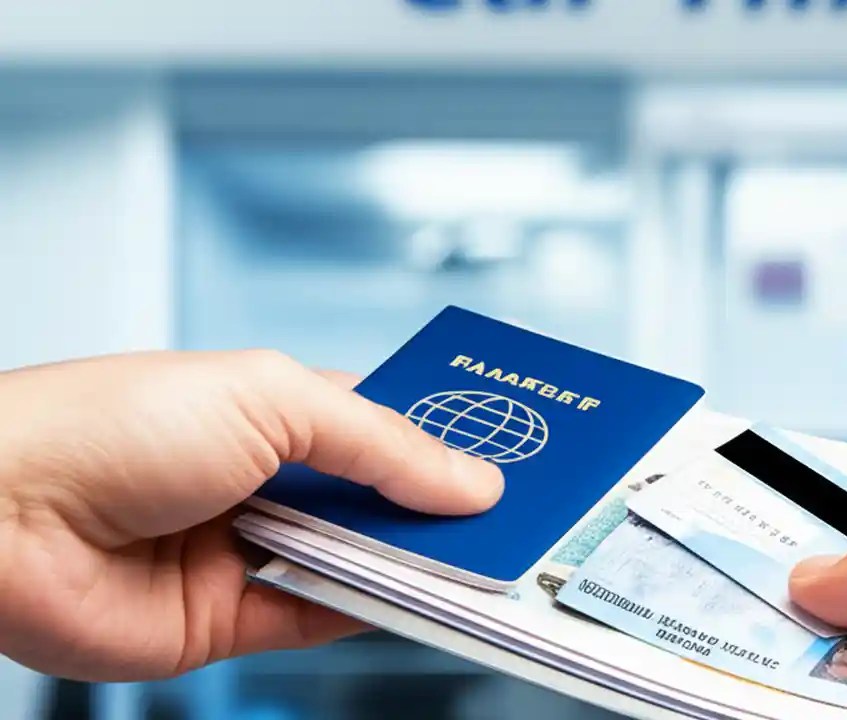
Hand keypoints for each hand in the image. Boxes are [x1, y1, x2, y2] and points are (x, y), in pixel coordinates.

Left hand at [0, 351, 502, 681]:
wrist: (1, 515)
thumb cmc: (113, 423)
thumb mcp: (271, 400)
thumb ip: (381, 445)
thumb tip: (471, 481)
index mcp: (278, 409)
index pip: (385, 424)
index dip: (447, 437)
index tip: (515, 451)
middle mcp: (270, 479)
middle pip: (382, 497)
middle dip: (444, 506)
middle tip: (522, 513)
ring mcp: (255, 549)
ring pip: (363, 560)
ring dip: (419, 561)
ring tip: (492, 558)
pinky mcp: (235, 619)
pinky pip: (326, 615)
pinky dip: (377, 609)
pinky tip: (427, 600)